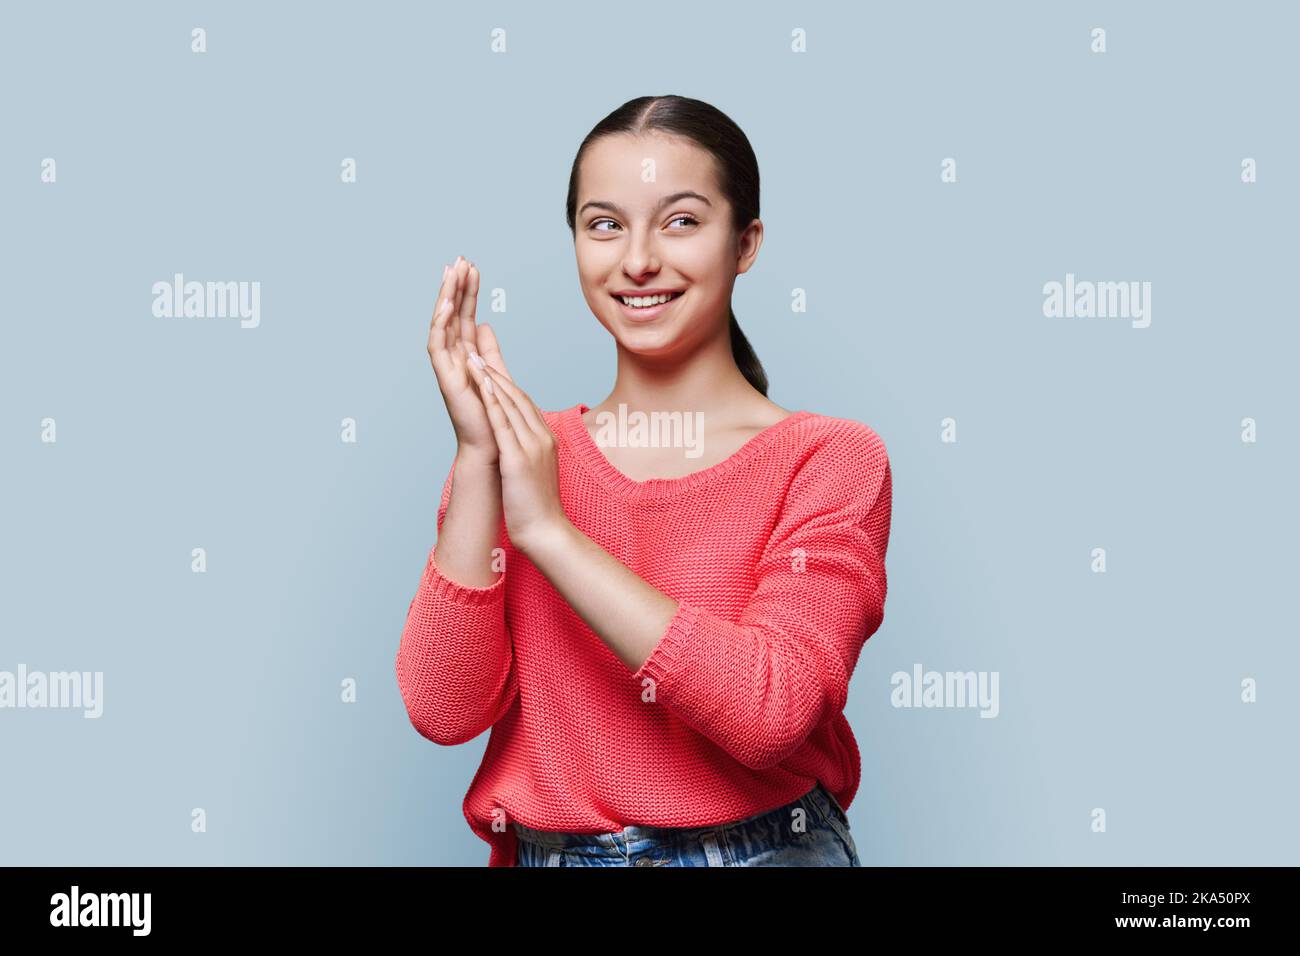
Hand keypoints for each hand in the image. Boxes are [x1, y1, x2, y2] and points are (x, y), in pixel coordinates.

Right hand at [427, 257, 515, 463]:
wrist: (493, 448)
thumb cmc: (493, 417)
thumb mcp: (495, 373)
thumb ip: (489, 349)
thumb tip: (487, 324)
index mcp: (465, 355)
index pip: (464, 315)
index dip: (467, 291)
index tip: (471, 266)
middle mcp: (453, 358)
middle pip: (451, 314)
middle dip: (455, 286)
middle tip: (460, 259)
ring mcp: (447, 367)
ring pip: (442, 323)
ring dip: (446, 297)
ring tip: (453, 271)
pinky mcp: (445, 378)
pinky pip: (438, 345)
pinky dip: (440, 323)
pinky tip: (446, 303)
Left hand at [467, 351, 567, 554]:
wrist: (547, 532)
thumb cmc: (538, 508)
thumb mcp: (533, 472)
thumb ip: (526, 453)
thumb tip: (515, 446)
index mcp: (544, 439)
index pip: (524, 402)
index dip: (505, 380)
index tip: (489, 363)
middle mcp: (541, 437)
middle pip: (517, 395)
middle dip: (496, 370)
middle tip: (476, 347)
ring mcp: (531, 446)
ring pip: (509, 403)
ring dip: (490, 377)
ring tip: (472, 356)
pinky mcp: (518, 459)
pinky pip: (503, 424)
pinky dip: (491, 400)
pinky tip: (480, 385)